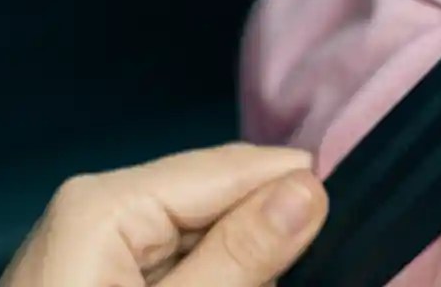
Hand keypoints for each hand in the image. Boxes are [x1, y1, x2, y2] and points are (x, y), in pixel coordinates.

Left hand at [0, 144, 328, 286]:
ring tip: (259, 284)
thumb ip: (240, 257)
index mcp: (106, 203)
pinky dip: (209, 280)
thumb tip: (307, 190)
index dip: (297, 193)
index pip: (233, 166)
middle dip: (264, 237)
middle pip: (220, 196)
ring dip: (240, 266)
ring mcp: (95, 238)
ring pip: (204, 230)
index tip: (346, 228)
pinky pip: (176, 258)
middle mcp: (98, 204)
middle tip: (296, 276)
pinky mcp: (99, 271)